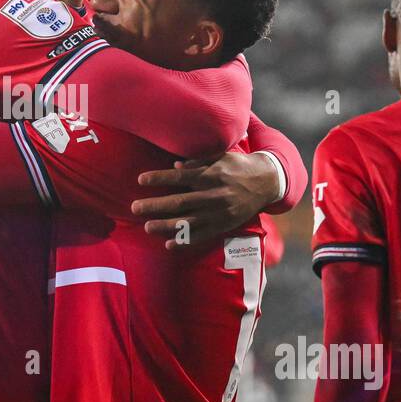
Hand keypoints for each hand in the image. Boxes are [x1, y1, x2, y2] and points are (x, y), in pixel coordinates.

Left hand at [131, 151, 282, 249]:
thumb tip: (175, 165)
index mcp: (211, 175)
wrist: (266, 182)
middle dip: (156, 205)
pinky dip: (185, 241)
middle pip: (180, 202)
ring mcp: (219, 213)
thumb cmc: (237, 165)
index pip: (180, 177)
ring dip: (166, 226)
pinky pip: (202, 236)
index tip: (140, 180)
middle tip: (134, 207)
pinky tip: (168, 244)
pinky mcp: (224, 225)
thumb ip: (199, 160)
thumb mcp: (221, 156)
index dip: (159, 178)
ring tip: (147, 227)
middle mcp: (214, 195)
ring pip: (188, 222)